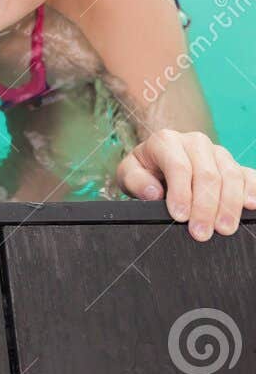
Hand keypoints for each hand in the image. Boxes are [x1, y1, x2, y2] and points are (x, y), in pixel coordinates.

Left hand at [116, 129, 255, 240]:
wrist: (159, 165)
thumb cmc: (145, 172)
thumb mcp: (129, 174)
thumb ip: (136, 181)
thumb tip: (153, 192)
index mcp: (166, 141)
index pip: (178, 166)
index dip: (181, 193)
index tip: (180, 217)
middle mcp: (195, 142)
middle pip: (207, 174)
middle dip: (205, 206)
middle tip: (201, 232)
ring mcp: (218, 152)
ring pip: (231, 175)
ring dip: (229, 205)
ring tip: (223, 229)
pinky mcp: (234, 164)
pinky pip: (249, 175)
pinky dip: (252, 190)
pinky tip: (250, 206)